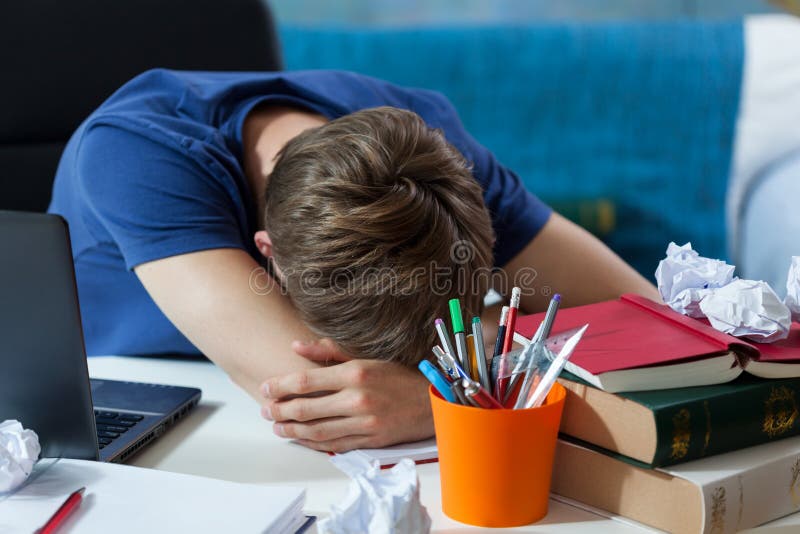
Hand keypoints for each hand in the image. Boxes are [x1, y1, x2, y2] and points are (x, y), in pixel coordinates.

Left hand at [260, 340, 433, 451]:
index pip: (307, 380)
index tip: (266, 388)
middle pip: (307, 408)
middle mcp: (358, 398)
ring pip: (317, 430)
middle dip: (280, 410)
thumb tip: (297, 346)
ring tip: (277, 427)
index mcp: (356, 373)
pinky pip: (335, 444)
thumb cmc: (398, 377)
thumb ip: (329, 351)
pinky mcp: (371, 440)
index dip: (281, 386)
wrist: (432, 402)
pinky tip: (301, 440)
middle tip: (265, 410)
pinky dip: (314, 444)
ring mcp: (364, 422)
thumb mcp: (366, 357)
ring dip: (293, 430)